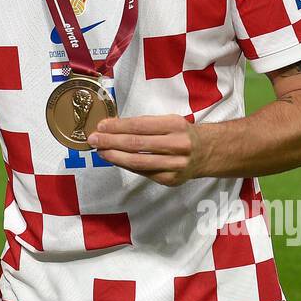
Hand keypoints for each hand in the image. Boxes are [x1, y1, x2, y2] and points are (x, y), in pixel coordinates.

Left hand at [88, 114, 203, 185]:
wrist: (207, 152)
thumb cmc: (180, 133)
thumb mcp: (168, 121)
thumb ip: (143, 124)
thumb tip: (111, 127)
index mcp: (175, 125)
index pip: (140, 125)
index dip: (118, 126)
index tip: (101, 126)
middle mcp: (177, 144)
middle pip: (137, 144)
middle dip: (111, 141)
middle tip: (94, 139)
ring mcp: (175, 165)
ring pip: (139, 162)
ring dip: (115, 156)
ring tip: (100, 151)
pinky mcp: (171, 180)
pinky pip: (143, 173)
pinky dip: (126, 166)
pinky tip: (115, 160)